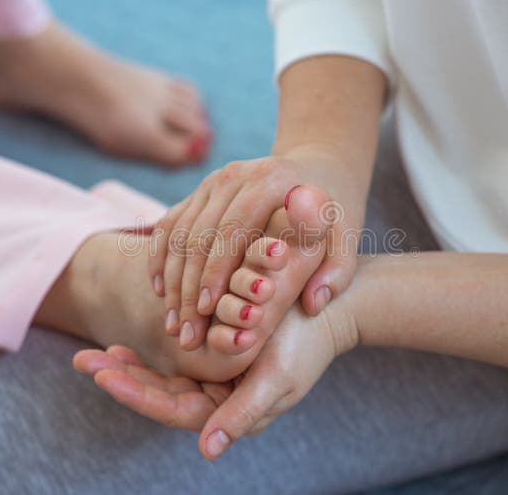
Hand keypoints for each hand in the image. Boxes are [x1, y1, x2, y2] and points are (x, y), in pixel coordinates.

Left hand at [73, 300, 357, 458]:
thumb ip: (241, 416)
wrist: (328, 313)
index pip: (172, 409)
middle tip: (83, 359)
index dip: (135, 393)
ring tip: (96, 355)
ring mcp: (216, 383)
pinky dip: (149, 357)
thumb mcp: (277, 381)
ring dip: (128, 368)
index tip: (102, 374)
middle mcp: (218, 403)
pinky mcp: (217, 362)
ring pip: (162, 381)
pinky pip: (174, 364)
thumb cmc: (305, 346)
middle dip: (121, 378)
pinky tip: (127, 347)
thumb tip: (206, 451)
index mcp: (230, 413)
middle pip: (160, 396)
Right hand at [149, 151, 364, 350]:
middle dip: (188, 289)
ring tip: (175, 326)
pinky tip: (161, 292)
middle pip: (199, 235)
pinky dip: (161, 258)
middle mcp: (235, 175)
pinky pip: (171, 224)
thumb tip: (312, 304)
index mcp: (269, 182)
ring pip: (179, 233)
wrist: (317, 172)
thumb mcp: (346, 238)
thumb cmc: (331, 216)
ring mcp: (213, 180)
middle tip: (187, 334)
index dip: (216, 272)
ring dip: (172, 282)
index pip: (232, 230)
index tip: (207, 312)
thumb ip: (337, 271)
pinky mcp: (201, 190)